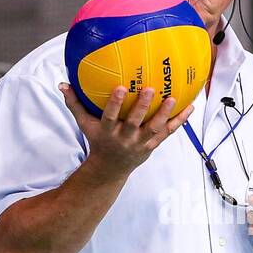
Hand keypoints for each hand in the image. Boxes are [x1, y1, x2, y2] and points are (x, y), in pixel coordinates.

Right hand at [60, 83, 195, 179]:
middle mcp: (125, 138)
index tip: (120, 87)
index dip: (115, 104)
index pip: (110, 116)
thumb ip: (74, 104)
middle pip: (134, 122)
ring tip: (173, 98)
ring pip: (154, 128)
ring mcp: (140, 143)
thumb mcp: (84, 124)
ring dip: (164, 114)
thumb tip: (62, 83)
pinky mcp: (153, 145)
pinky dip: (180, 120)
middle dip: (142, 107)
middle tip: (150, 89)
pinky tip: (190, 106)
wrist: (111, 168)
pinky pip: (168, 132)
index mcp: (108, 131)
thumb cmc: (98, 140)